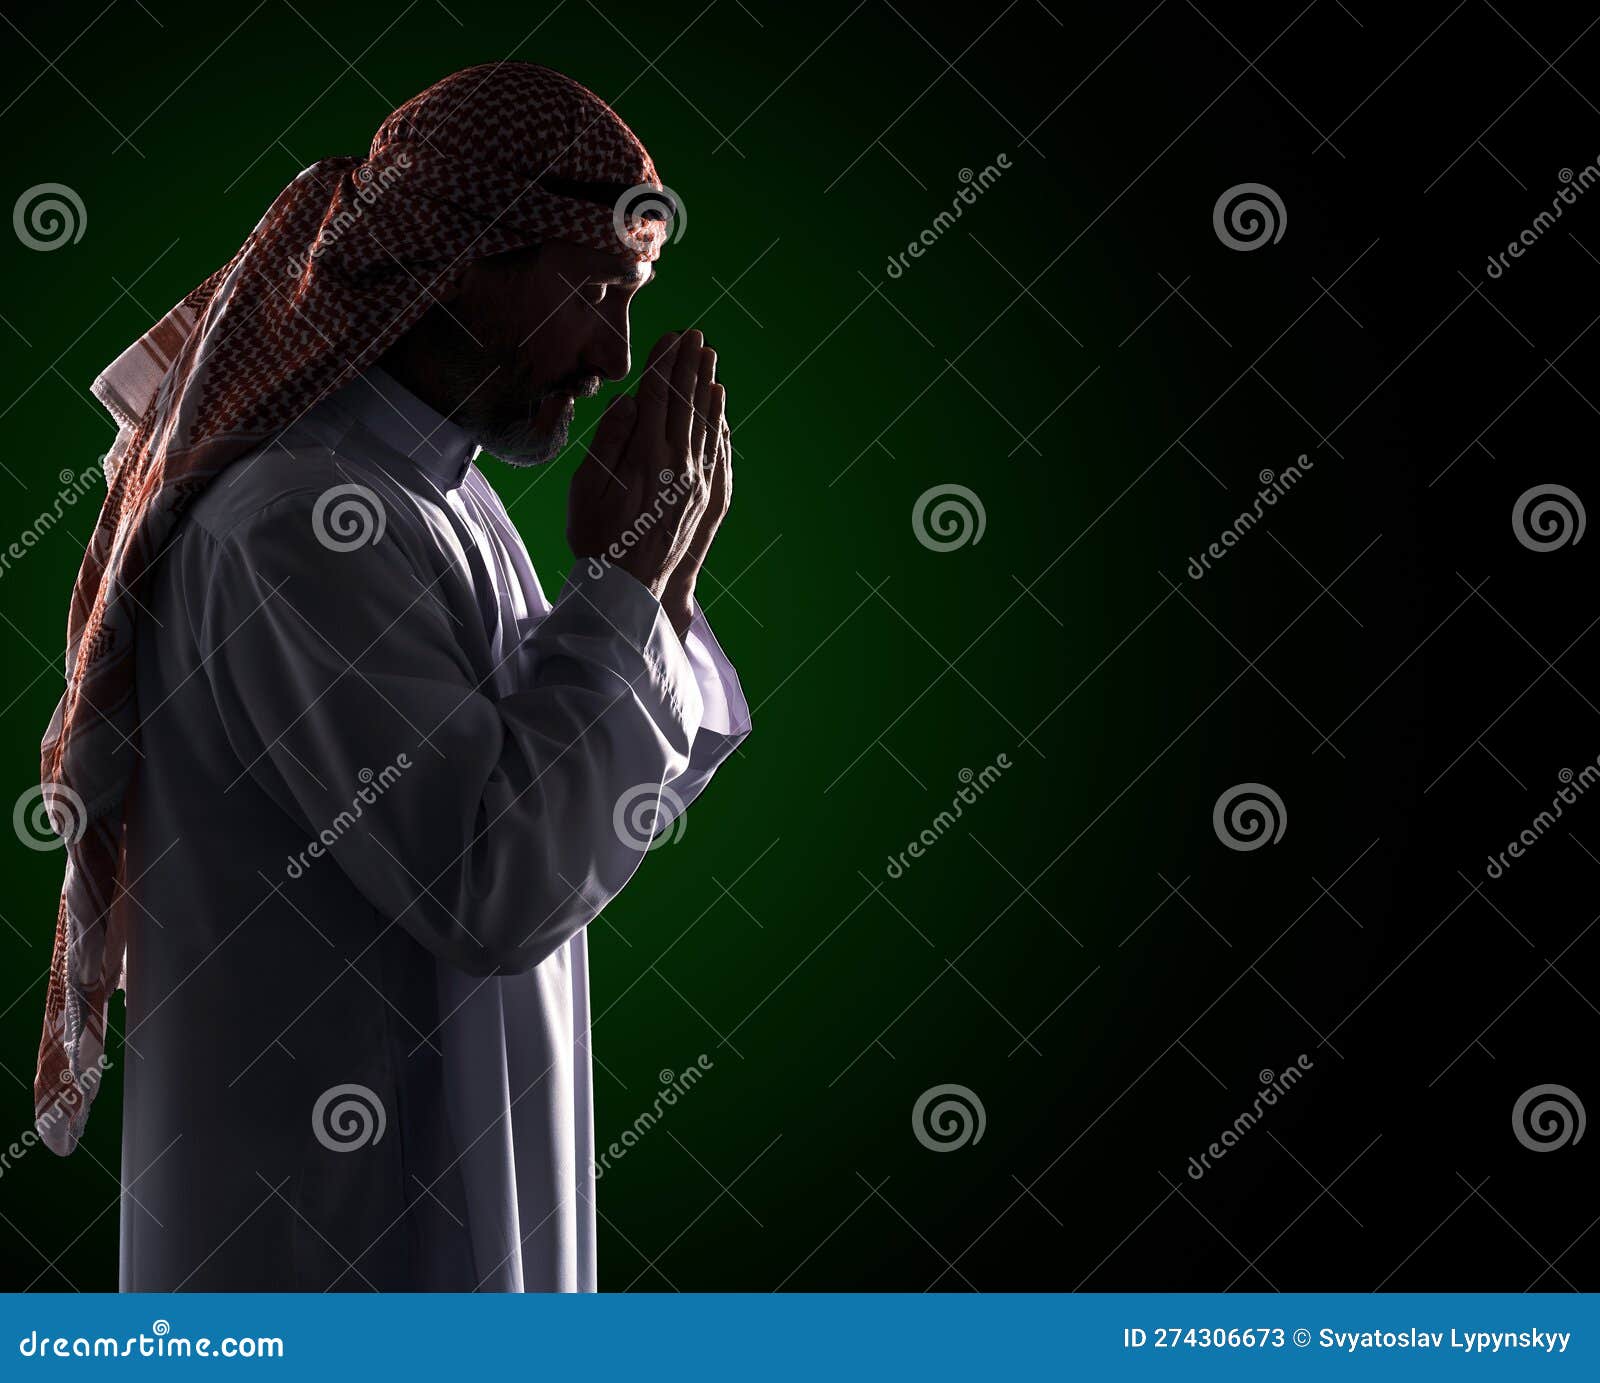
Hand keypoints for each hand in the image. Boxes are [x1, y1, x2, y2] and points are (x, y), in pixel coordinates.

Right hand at [566, 330, 723, 636]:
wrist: (629, 589)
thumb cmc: (596, 539)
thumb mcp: (586, 488)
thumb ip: (608, 441)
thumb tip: (628, 402)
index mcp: (645, 457)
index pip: (657, 397)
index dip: (664, 364)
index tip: (670, 336)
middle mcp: (677, 465)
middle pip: (685, 403)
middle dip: (689, 365)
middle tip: (696, 335)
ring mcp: (696, 482)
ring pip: (704, 422)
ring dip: (706, 386)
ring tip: (709, 357)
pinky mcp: (705, 499)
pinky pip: (715, 449)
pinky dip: (717, 421)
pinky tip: (717, 405)